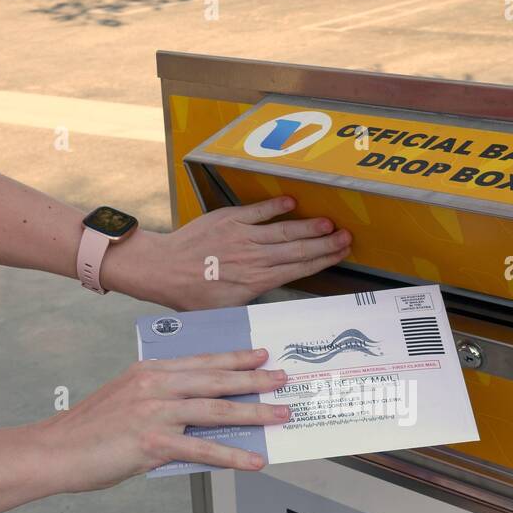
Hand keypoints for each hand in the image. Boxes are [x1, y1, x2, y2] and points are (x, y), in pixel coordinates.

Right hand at [32, 349, 289, 491]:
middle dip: (255, 378)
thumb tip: (198, 411)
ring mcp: (155, 412)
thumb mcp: (126, 400)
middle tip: (283, 378)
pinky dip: (232, 455)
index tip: (260, 354)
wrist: (55, 451)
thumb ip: (160, 399)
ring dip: (254, 412)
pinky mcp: (153, 442)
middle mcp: (155, 385)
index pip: (202, 361)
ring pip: (216, 410)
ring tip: (281, 413)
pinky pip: (202, 449)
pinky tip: (254, 460)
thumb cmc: (90, 431)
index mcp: (149, 371)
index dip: (234, 358)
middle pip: (216, 380)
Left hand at [106, 197, 351, 309]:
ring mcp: (243, 237)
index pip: (298, 269)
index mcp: (258, 281)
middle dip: (325, 244)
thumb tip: (271, 307)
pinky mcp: (229, 220)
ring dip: (308, 226)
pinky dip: (276, 206)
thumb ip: (252, 301)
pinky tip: (292, 202)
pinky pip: (258, 211)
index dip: (323, 261)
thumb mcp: (226, 310)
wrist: (165, 270)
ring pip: (284, 231)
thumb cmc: (192, 295)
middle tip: (347, 237)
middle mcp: (255, 258)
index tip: (341, 254)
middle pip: (298, 249)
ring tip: (329, 223)